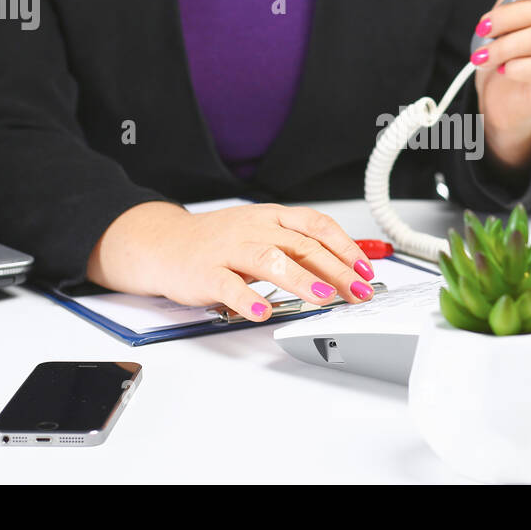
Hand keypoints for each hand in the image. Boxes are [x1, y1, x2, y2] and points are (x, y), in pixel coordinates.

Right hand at [86, 201, 377, 320]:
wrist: (165, 243)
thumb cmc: (220, 243)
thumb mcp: (263, 233)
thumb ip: (297, 247)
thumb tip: (342, 271)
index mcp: (272, 217)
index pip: (317, 226)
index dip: (345, 246)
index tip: (365, 269)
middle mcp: (254, 228)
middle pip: (301, 245)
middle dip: (335, 270)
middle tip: (357, 292)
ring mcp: (229, 249)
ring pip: (270, 260)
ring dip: (300, 280)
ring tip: (323, 298)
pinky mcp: (206, 273)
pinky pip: (229, 285)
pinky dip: (248, 300)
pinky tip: (264, 312)